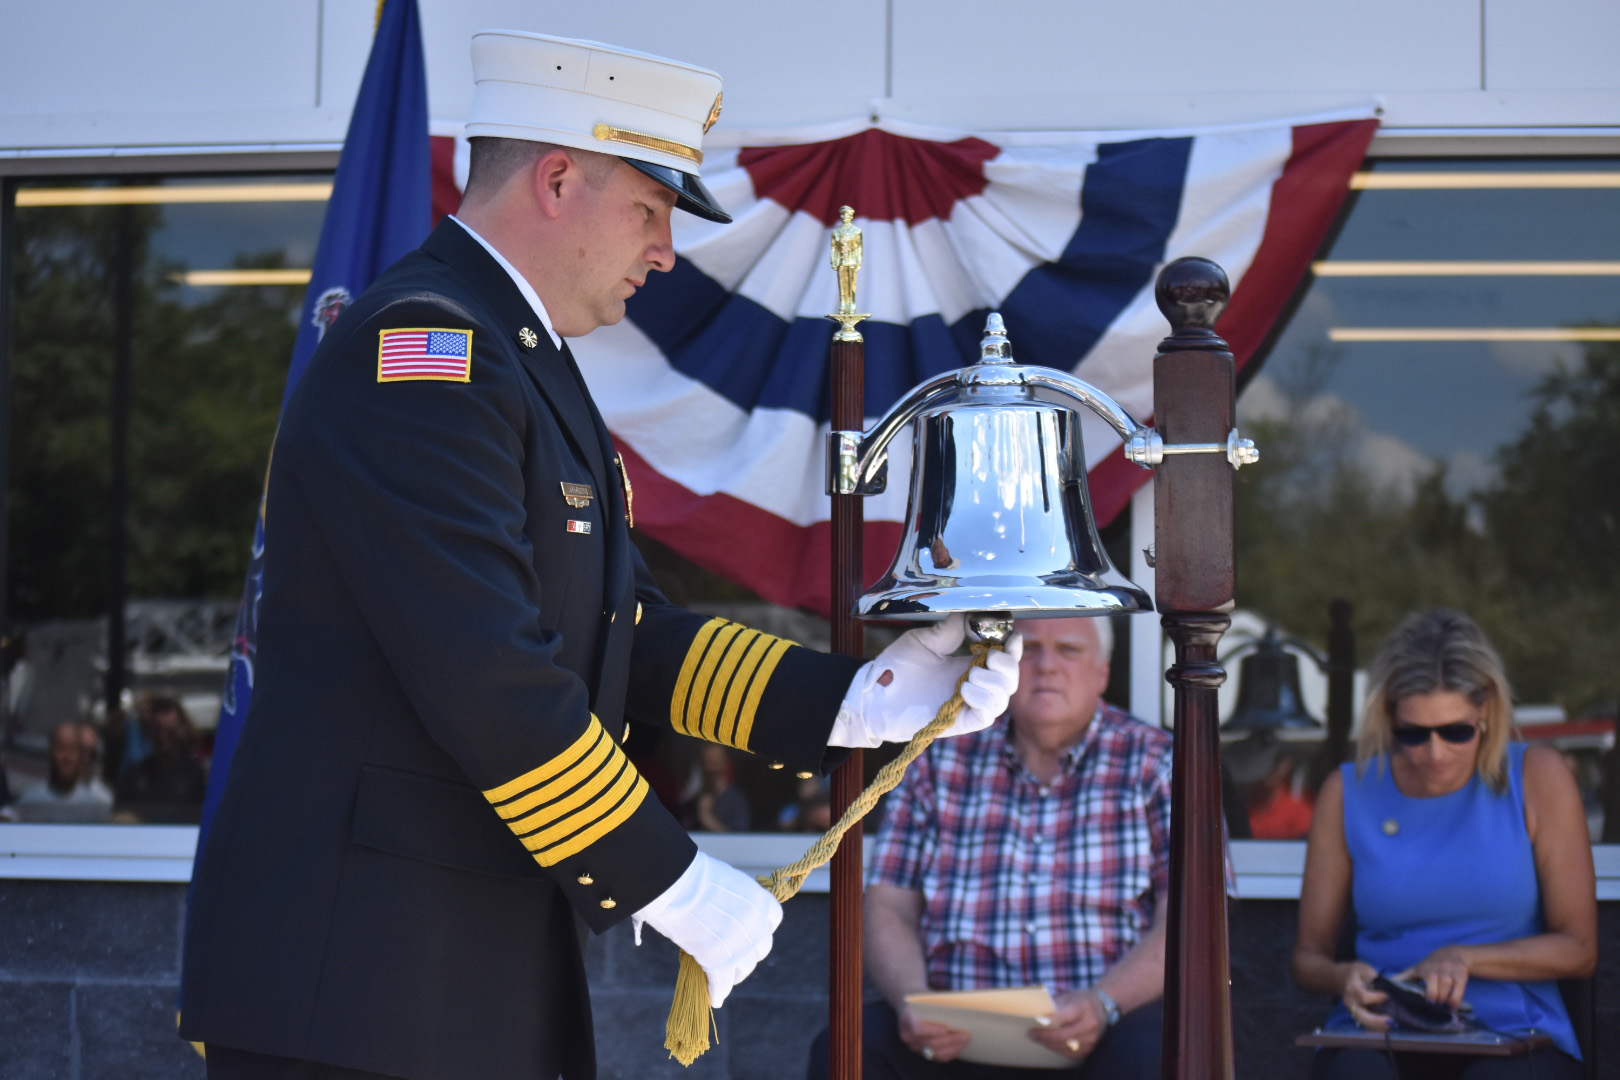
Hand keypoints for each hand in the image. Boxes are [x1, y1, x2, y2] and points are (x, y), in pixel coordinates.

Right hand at [633, 851, 781, 1006]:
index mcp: (758, 899)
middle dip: (748, 954)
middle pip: (760, 948)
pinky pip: (722, 983)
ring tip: (723, 979)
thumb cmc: (689, 876)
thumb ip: (733, 901)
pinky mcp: (719, 962)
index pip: (773, 919)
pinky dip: (717, 992)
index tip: (751, 933)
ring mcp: (739, 945)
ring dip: (734, 975)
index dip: (761, 927)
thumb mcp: (724, 882)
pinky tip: (714, 997)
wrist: (673, 883)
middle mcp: (755, 924)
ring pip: (744, 969)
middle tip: (733, 957)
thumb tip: (724, 916)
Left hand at [828, 614, 1022, 747]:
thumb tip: (969, 612)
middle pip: (1010, 679)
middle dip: (1007, 666)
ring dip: (994, 683)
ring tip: (970, 676)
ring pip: (1003, 698)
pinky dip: (984, 700)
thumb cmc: (896, 667)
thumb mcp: (924, 641)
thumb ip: (948, 630)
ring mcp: (968, 704)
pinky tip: (965, 689)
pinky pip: (987, 715)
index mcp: (968, 664)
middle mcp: (973, 685)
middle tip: (989, 657)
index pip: (1003, 658)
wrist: (875, 692)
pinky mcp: (961, 721)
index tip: (1011, 637)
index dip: (1012, 649)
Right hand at [897, 1002, 971, 1063]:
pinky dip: (950, 1052)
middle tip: (966, 1035)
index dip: (932, 1030)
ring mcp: (913, 1046)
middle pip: (930, 1043)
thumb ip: (939, 1004)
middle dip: (950, 1040)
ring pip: (935, 1053)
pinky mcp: (921, 1052)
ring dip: (953, 1047)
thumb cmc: (922, 998)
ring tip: (966, 1040)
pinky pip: (937, 1057)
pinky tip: (960, 1046)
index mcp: (907, 1018)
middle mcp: (907, 1035)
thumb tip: (961, 1010)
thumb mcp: (927, 997)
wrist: (909, 1005)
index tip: (947, 1028)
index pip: (917, 1029)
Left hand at [1030, 989, 1105, 1061]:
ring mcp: (1092, 1038)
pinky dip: (1059, 1050)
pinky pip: (1072, 1054)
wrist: (1103, 1007)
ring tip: (1039, 1039)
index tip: (1034, 1023)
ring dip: (1050, 1044)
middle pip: (1064, 1035)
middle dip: (1045, 1036)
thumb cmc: (1081, 1000)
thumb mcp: (1069, 996)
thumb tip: (1036, 1013)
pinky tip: (1051, 1044)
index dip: (1047, 1022)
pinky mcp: (1091, 1048)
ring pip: (1067, 1046)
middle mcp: (1091, 1024)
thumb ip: (1054, 1004)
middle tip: (1033, 1034)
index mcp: (1084, 1007)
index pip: (1063, 1017)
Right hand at [1341, 962, 1389, 1029]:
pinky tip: (1385, 1026)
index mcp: (1352, 988)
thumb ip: (1375, 977)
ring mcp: (1352, 1010)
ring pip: (1363, 1022)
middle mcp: (1351, 1002)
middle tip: (1390, 1021)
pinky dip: (1375, 1027)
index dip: (1375, 998)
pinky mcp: (1356, 1014)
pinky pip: (1366, 1023)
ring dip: (1376, 1026)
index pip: (1363, 996)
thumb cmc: (1356, 973)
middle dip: (1376, 1020)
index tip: (1387, 996)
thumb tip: (1392, 983)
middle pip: (1361, 1015)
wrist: (1341, 978)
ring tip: (1390, 1026)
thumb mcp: (1364, 970)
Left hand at [1398, 947, 1469, 1008]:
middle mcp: (1437, 969)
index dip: (1428, 994)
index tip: (1428, 1002)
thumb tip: (1389, 982)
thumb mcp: (1418, 968)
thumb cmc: (1432, 964)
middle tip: (1435, 1007)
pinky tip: (1454, 1007)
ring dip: (1446, 1000)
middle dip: (1437, 999)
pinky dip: (1457, 999)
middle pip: (1437, 988)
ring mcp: (1450, 971)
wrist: (1453, 953)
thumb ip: (1405, 976)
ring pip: (1448, 987)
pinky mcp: (1461, 974)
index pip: (1426, 980)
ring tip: (1444, 1008)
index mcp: (1425, 969)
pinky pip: (1460, 988)